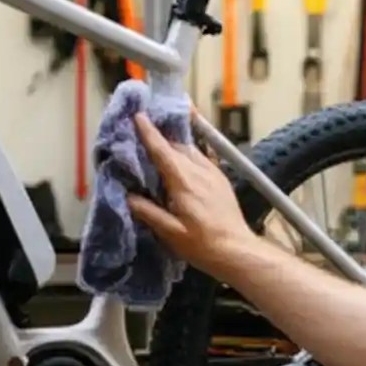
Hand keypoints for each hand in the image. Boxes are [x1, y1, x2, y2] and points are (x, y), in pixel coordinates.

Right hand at [127, 111, 256, 277]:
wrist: (238, 250)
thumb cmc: (202, 244)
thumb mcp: (170, 232)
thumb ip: (148, 212)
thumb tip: (128, 196)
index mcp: (184, 181)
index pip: (163, 151)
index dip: (149, 133)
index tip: (138, 115)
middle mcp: (200, 171)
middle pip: (176, 146)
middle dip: (160, 137)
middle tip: (143, 133)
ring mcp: (213, 173)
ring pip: (190, 150)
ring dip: (174, 145)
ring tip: (160, 146)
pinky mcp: (221, 180)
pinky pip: (201, 158)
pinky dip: (187, 154)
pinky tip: (182, 163)